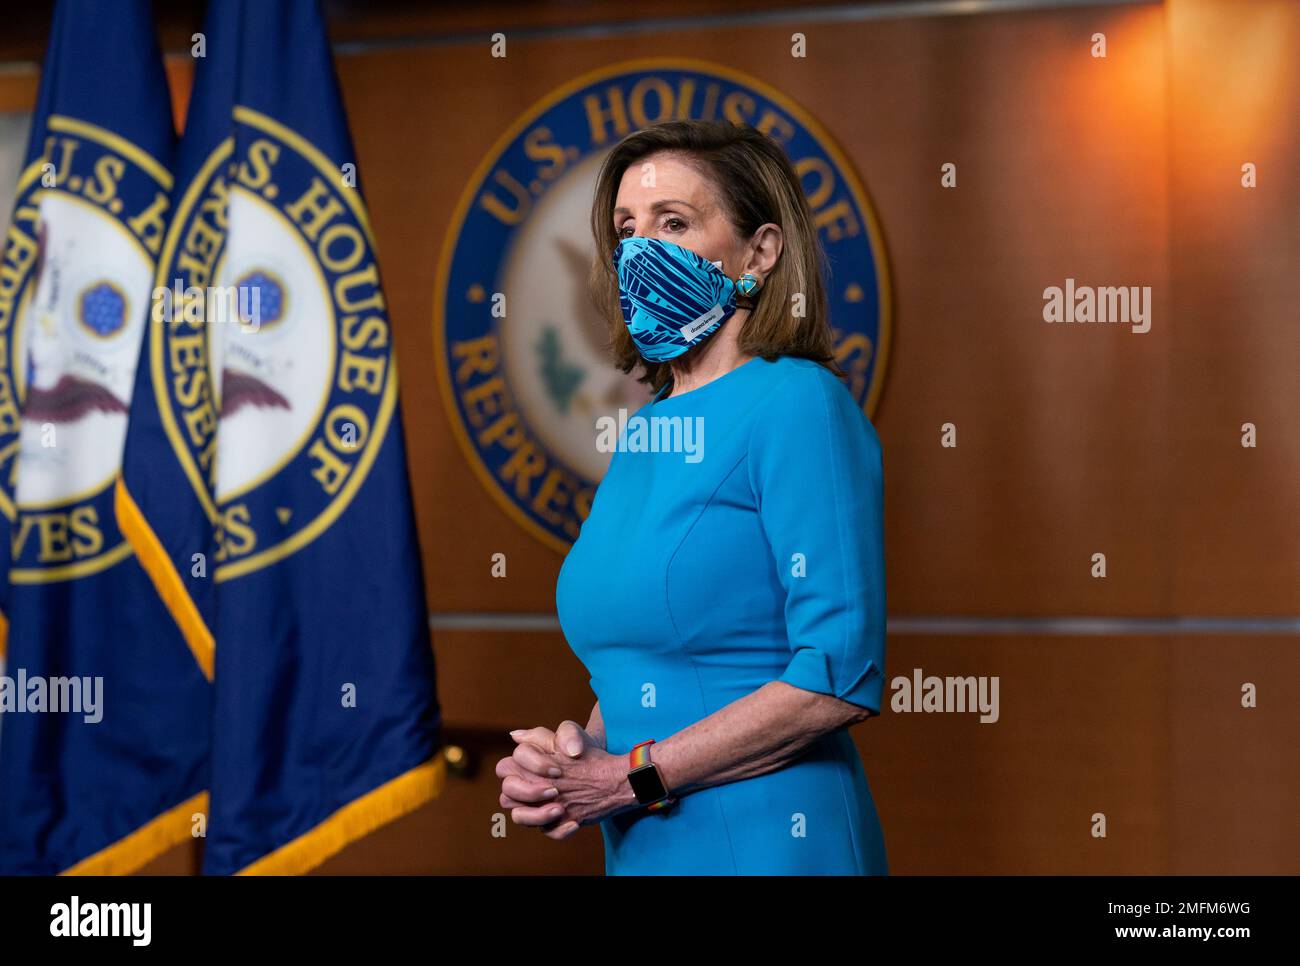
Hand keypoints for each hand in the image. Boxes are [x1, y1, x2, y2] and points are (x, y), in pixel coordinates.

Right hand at [495, 721, 633, 839]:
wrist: (602, 769)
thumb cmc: (581, 748)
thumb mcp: (574, 734)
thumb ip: (555, 733)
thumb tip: (525, 736)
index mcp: (523, 761)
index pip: (508, 765)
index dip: (532, 768)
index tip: (558, 770)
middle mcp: (524, 783)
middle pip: (507, 791)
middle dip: (528, 792)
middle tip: (554, 791)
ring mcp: (535, 804)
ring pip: (518, 816)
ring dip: (537, 815)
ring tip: (560, 810)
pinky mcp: (550, 820)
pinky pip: (547, 831)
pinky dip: (560, 830)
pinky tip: (575, 823)